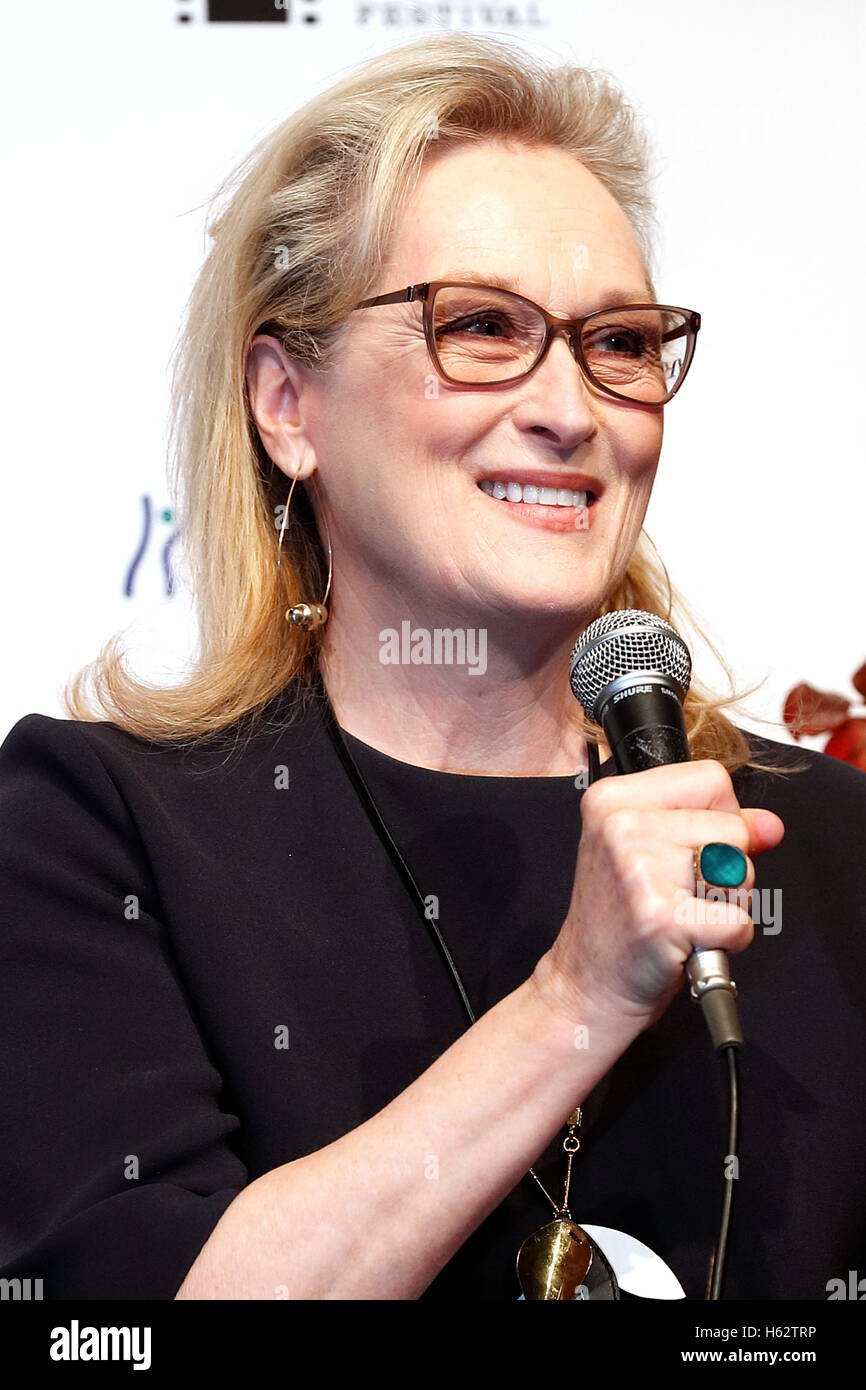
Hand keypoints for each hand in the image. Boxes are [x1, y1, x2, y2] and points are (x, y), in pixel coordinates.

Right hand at [533, 760, 784, 1030]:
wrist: (586, 986)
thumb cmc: (618, 923)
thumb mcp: (653, 854)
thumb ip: (713, 827)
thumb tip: (769, 825)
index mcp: (613, 798)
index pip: (711, 779)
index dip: (719, 819)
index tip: (688, 851)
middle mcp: (620, 825)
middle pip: (732, 827)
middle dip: (724, 868)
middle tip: (679, 895)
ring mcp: (638, 870)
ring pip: (739, 871)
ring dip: (726, 904)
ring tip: (682, 917)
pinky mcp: (662, 916)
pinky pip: (738, 920)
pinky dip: (728, 940)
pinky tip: (689, 943)